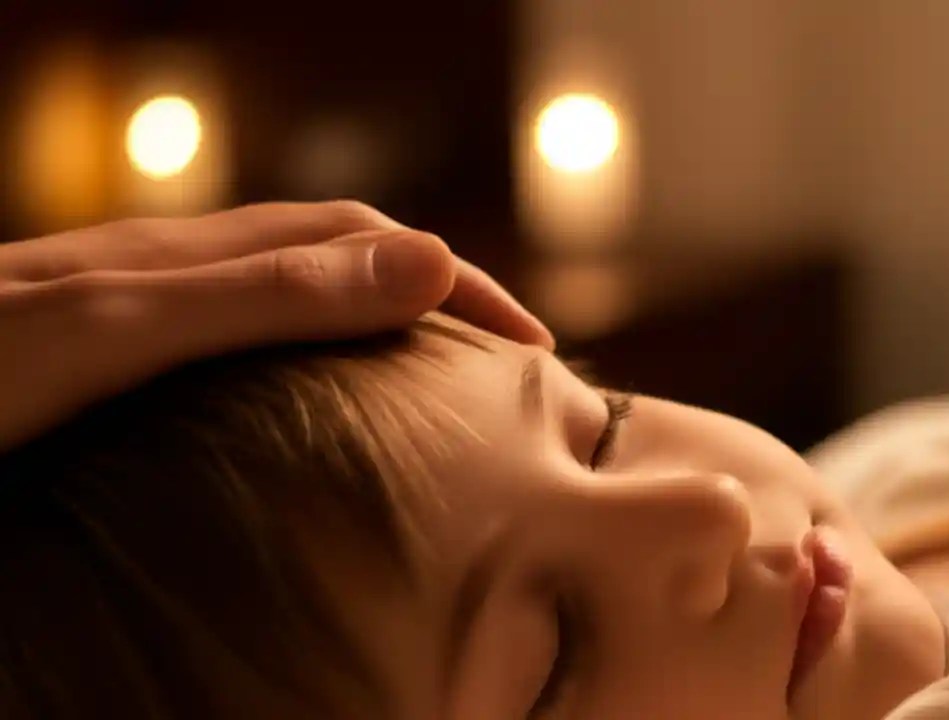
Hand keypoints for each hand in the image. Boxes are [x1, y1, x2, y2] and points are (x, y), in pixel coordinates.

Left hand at [0, 200, 552, 450]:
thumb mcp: (126, 324)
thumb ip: (270, 291)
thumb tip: (430, 262)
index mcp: (198, 256)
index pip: (369, 243)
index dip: (461, 283)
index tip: (539, 349)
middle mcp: (179, 273)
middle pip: (343, 259)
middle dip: (438, 299)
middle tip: (508, 366)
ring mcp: (144, 312)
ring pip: (297, 302)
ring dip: (382, 328)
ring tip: (438, 386)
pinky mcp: (113, 357)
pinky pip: (247, 347)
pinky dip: (316, 365)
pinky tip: (311, 412)